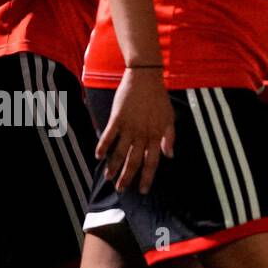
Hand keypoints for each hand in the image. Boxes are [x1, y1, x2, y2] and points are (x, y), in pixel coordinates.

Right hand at [96, 67, 174, 193]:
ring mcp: (129, 126)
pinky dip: (102, 146)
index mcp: (156, 134)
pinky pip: (109, 135)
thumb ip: (169, 137)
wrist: (146, 78)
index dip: (147, 177)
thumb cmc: (159, 98)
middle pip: (134, 160)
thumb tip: (169, 156)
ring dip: (113, 166)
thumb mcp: (169, 118)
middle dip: (128, 177)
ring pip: (120, 152)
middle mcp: (142, 133)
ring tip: (108, 178)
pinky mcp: (117, 118)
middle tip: (121, 189)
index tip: (143, 190)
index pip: (152, 161)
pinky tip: (97, 156)